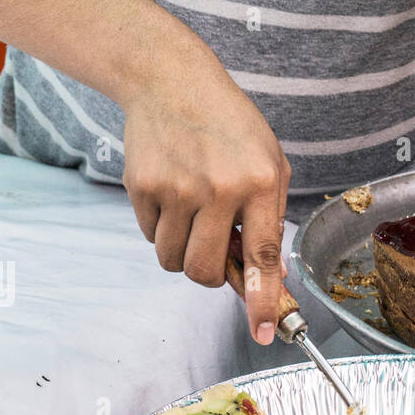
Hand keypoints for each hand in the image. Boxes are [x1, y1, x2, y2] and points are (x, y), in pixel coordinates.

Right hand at [122, 72, 290, 343]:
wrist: (171, 80)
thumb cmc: (229, 127)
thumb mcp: (269, 164)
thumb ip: (271, 220)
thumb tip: (272, 277)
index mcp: (259, 182)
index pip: (261, 258)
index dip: (261, 301)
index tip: (264, 333)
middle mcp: (218, 188)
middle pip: (204, 272)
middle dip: (208, 275)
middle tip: (214, 252)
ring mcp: (176, 187)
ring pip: (173, 260)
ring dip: (183, 250)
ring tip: (193, 212)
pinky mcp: (142, 186)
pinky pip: (150, 236)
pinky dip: (161, 227)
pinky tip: (172, 191)